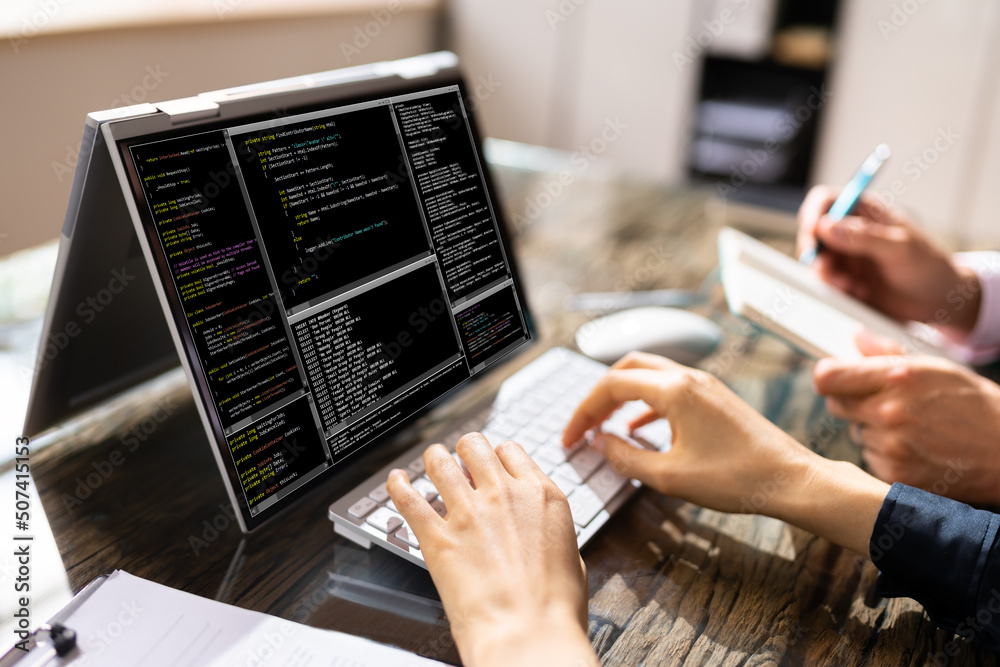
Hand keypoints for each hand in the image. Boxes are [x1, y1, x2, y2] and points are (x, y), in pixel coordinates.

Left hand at [386, 434, 596, 666]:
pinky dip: (398, 486)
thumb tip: (547, 537)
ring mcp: (469, 512)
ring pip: (440, 462)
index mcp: (541, 496)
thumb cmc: (554, 609)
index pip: (511, 452)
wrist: (527, 635)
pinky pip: (408, 499)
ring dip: (433, 459)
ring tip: (430, 461)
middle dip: (465, 450)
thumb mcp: (573, 560)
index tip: (492, 464)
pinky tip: (396, 481)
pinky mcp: (438, 537)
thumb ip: (553, 535)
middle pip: (475, 446)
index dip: (498, 456)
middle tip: (459, 459)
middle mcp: (503, 495)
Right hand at [562, 352, 888, 554]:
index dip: (583, 412)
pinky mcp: (716, 397)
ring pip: (649, 375)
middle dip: (599, 395)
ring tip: (604, 426)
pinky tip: (639, 428)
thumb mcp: (669, 476)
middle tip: (583, 424)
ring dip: (622, 396)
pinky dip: (645, 403)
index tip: (569, 439)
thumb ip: (625, 457)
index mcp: (674, 390)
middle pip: (627, 369)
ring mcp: (705, 385)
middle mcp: (688, 378)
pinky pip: (669, 389)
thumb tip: (599, 443)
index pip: (611, 386)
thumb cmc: (735, 479)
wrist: (790, 480)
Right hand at [796, 185, 979, 337]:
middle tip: (827, 270)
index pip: (825, 201)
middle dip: (816, 254)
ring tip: (852, 287)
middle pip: (812, 234)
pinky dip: (835, 290)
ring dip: (828, 276)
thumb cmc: (927, 266)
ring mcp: (845, 257)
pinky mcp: (844, 279)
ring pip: (815, 261)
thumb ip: (864, 237)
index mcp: (864, 212)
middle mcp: (849, 231)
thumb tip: (826, 226)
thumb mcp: (900, 247)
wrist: (937, 300)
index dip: (813, 216)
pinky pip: (824, 283)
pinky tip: (859, 293)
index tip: (813, 238)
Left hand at [814, 331, 999, 504]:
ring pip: (856, 434)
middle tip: (880, 404)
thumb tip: (854, 338)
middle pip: (836, 405)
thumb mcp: (935, 368)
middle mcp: (889, 412)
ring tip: (911, 429)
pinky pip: (871, 459)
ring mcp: (892, 446)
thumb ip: (886, 354)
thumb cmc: (974, 405)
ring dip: (873, 430)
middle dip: (852, 402)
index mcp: (897, 377)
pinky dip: (886, 455)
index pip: (827, 377)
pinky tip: (915, 450)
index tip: (837, 379)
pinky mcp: (896, 475)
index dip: (830, 377)